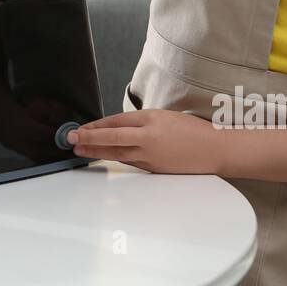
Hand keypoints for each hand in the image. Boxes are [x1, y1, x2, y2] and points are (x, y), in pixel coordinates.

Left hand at [67, 109, 222, 173]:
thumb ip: (143, 122)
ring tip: (80, 149)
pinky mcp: (154, 169)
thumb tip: (119, 127)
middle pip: (112, 137)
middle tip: (70, 139)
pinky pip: (130, 162)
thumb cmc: (193, 130)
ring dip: (97, 151)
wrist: (215, 149)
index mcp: (152, 118)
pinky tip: (104, 157)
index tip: (81, 127)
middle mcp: (149, 136)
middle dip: (89, 138)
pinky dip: (115, 158)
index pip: (116, 121)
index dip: (96, 125)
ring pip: (117, 153)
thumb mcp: (165, 116)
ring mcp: (151, 155)